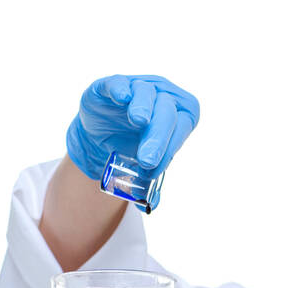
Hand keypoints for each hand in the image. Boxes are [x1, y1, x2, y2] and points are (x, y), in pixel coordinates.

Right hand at [65, 74, 200, 189]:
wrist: (103, 134)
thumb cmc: (133, 146)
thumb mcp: (143, 164)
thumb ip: (149, 183)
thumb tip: (150, 204)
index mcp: (179, 114)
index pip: (183, 126)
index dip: (171, 146)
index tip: (154, 167)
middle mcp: (163, 96)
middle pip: (167, 112)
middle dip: (158, 136)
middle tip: (147, 159)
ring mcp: (138, 87)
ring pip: (146, 94)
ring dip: (144, 107)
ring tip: (140, 121)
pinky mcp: (112, 85)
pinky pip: (119, 83)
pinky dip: (121, 89)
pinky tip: (122, 97)